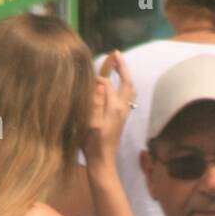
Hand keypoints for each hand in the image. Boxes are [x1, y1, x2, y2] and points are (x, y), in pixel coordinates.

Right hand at [83, 51, 135, 167]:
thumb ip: (96, 102)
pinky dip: (124, 86)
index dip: (97, 78)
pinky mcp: (120, 118)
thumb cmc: (93, 144)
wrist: (102, 161)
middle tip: (115, 54)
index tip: (86, 74)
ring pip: (129, 90)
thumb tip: (100, 83)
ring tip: (118, 65)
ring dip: (124, 76)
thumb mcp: (91, 123)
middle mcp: (122, 108)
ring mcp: (123, 113)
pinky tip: (118, 85)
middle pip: (127, 83)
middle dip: (122, 67)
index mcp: (115, 107)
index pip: (107, 84)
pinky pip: (127, 97)